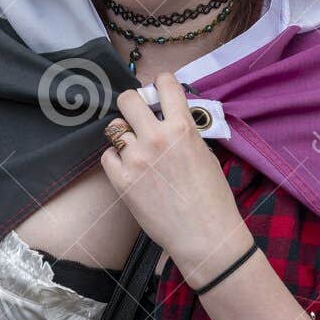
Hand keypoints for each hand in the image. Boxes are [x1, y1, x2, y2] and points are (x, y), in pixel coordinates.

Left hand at [100, 74, 251, 285]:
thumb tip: (169, 118)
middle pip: (128, 99)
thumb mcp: (206, 153)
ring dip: (124, 133)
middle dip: (133, 104)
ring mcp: (136, 159)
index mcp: (182, 128)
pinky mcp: (121, 181)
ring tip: (135, 146)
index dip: (161, 84)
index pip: (165, 83)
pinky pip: (107, 155)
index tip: (159, 90)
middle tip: (138, 115)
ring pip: (114, 128)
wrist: (204, 235)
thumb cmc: (212, 197)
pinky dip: (116, 158)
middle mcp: (156, 138)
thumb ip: (185, 132)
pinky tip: (129, 167)